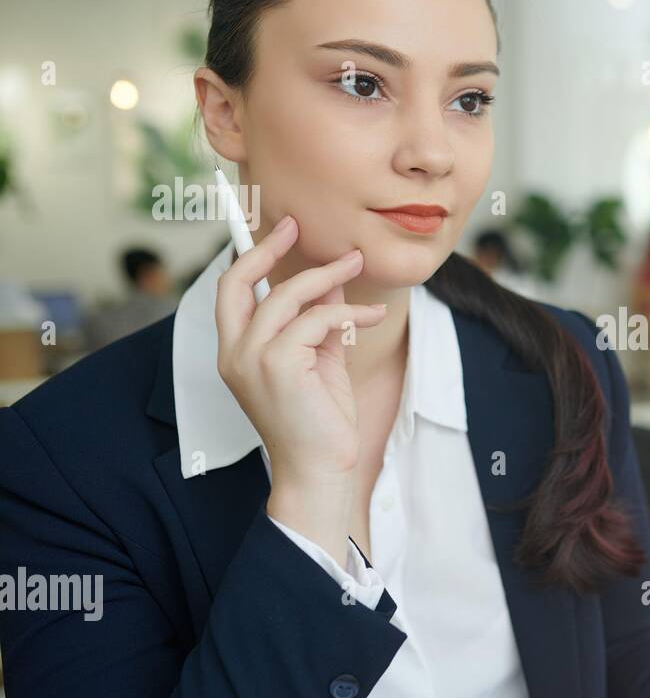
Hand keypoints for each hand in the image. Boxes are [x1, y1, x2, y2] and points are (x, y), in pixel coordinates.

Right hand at [215, 214, 385, 558]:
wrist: (320, 471)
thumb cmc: (320, 422)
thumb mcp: (319, 360)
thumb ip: (319, 321)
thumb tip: (331, 279)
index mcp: (236, 353)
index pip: (231, 292)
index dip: (252, 256)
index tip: (282, 231)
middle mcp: (234, 354)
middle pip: (237, 282)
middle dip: (267, 248)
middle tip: (300, 226)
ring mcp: (251, 359)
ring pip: (287, 297)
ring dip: (327, 277)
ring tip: (357, 265)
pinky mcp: (279, 365)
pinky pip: (317, 320)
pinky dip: (348, 313)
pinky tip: (371, 317)